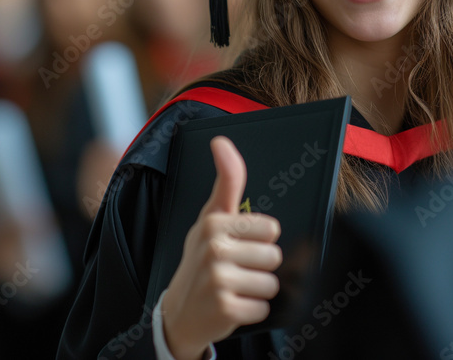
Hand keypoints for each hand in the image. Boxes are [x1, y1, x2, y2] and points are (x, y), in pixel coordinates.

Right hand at [161, 136, 282, 358]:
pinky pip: (264, 307)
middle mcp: (214, 249)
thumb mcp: (210, 218)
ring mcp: (218, 280)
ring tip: (235, 288)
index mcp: (213, 223)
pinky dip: (253, 311)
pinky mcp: (225, 310)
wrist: (178, 312)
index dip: (260, 240)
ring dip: (258, 290)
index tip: (240, 245)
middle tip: (237, 270)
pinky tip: (232, 306)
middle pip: (274, 256)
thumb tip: (222, 141)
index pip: (271, 229)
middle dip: (260, 266)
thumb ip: (226, 181)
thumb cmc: (202, 259)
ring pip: (272, 283)